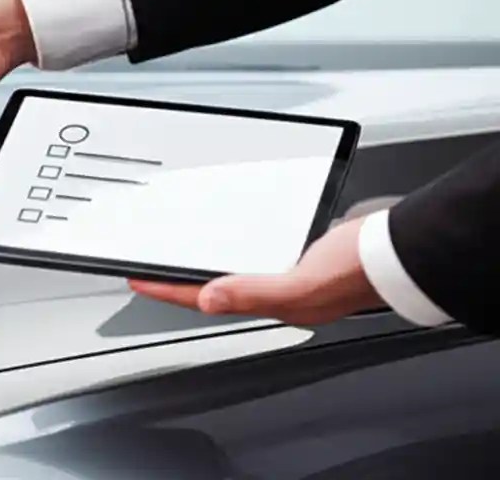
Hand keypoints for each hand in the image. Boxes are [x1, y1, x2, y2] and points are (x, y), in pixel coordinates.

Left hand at [128, 217, 385, 324]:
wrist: (400, 251)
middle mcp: (274, 290)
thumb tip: (210, 297)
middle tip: (148, 267)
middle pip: (212, 286)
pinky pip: (256, 251)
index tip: (135, 278)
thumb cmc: (359, 269)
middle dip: (179, 279)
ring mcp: (287, 272)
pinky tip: (230, 234)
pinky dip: (235, 244)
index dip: (166, 289)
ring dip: (204, 262)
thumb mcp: (302, 282)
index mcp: (269, 301)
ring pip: (232, 269)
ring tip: (177, 254)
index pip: (202, 297)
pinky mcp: (299, 252)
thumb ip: (255, 291)